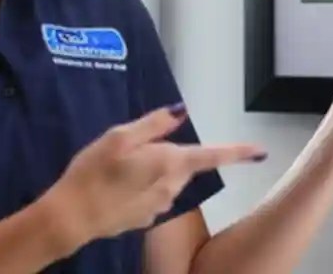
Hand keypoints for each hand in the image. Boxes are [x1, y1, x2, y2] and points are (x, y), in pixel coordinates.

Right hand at [38, 105, 265, 247]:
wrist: (71, 218)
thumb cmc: (94, 171)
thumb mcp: (119, 137)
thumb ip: (153, 125)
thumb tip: (181, 112)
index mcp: (170, 162)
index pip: (212, 155)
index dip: (238, 152)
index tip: (261, 151)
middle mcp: (172, 187)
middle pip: (182, 163)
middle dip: (166, 153)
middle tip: (128, 149)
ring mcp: (160, 207)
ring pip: (166, 179)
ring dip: (151, 170)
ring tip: (116, 167)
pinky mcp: (145, 219)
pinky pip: (151, 194)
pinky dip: (139, 186)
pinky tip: (115, 186)